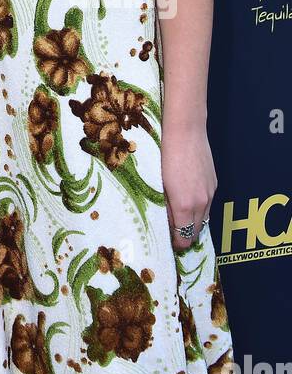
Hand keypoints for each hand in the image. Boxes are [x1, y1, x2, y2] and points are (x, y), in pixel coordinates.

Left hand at [161, 122, 215, 251]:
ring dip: (194, 222)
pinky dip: (200, 209)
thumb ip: (165, 205)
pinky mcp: (214, 183)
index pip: (184, 236)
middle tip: (173, 234)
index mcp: (185, 206)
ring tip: (180, 220)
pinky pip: (208, 205)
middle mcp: (201, 203)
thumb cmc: (165, 154)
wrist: (186, 131)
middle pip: (196, 231)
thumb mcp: (159, 183)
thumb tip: (167, 221)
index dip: (177, 243)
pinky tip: (189, 202)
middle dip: (186, 235)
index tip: (170, 243)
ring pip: (204, 218)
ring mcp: (210, 193)